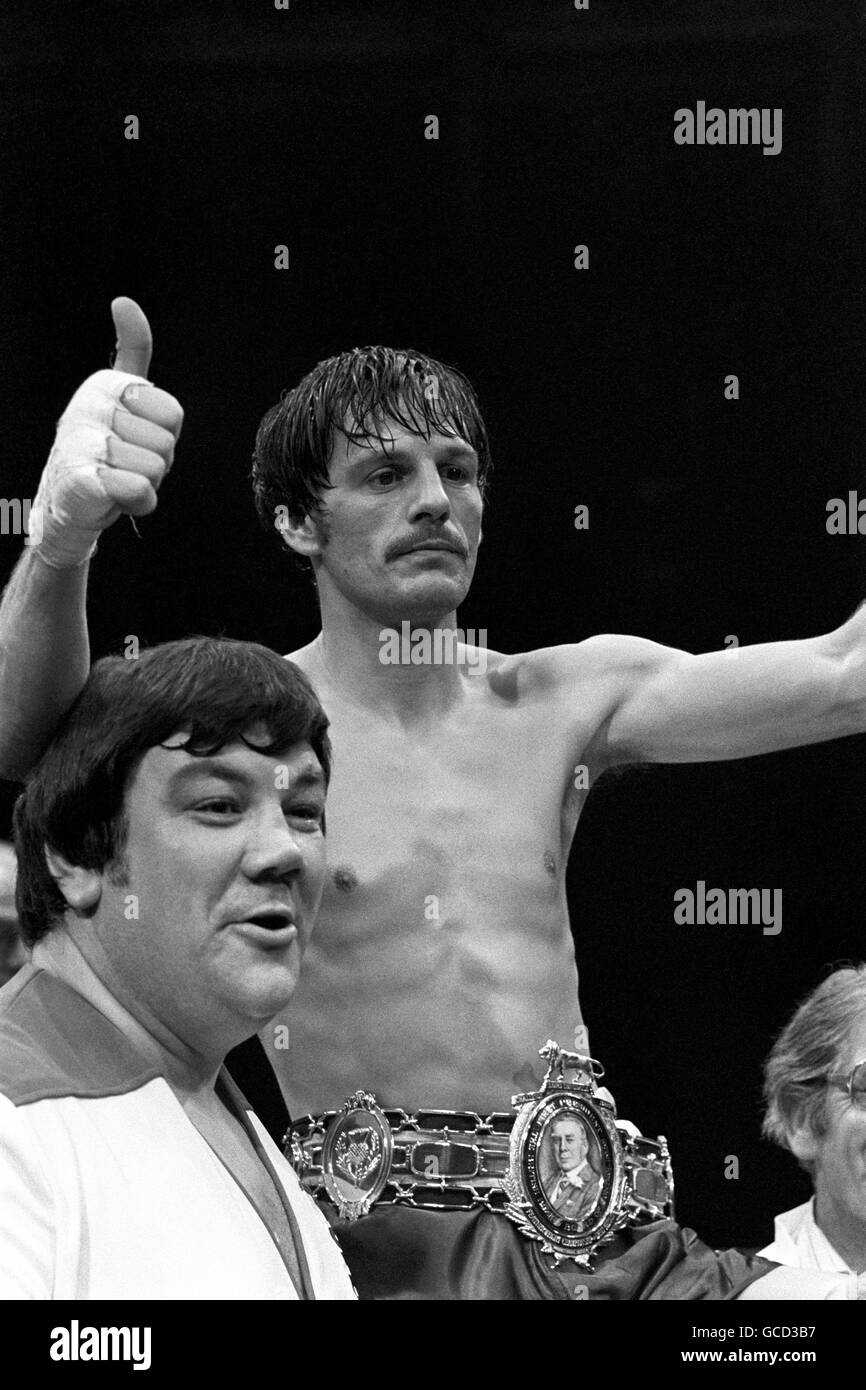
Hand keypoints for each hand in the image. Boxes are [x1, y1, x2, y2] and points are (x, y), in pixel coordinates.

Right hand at [29, 298, 183, 567]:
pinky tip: (114, 497)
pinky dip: (137, 503)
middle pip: (166, 443)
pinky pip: (141, 490)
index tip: (137, 438)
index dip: (164, 436)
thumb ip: (132, 350)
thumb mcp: (123, 397)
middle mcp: (90, 406)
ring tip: (117, 478)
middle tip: (126, 464)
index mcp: (106, 384)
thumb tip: (123, 302)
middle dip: (155, 463)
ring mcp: (83, 442)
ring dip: (144, 482)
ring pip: (155, 469)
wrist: (68, 502)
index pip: (173, 415)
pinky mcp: (82, 478)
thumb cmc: (105, 451)